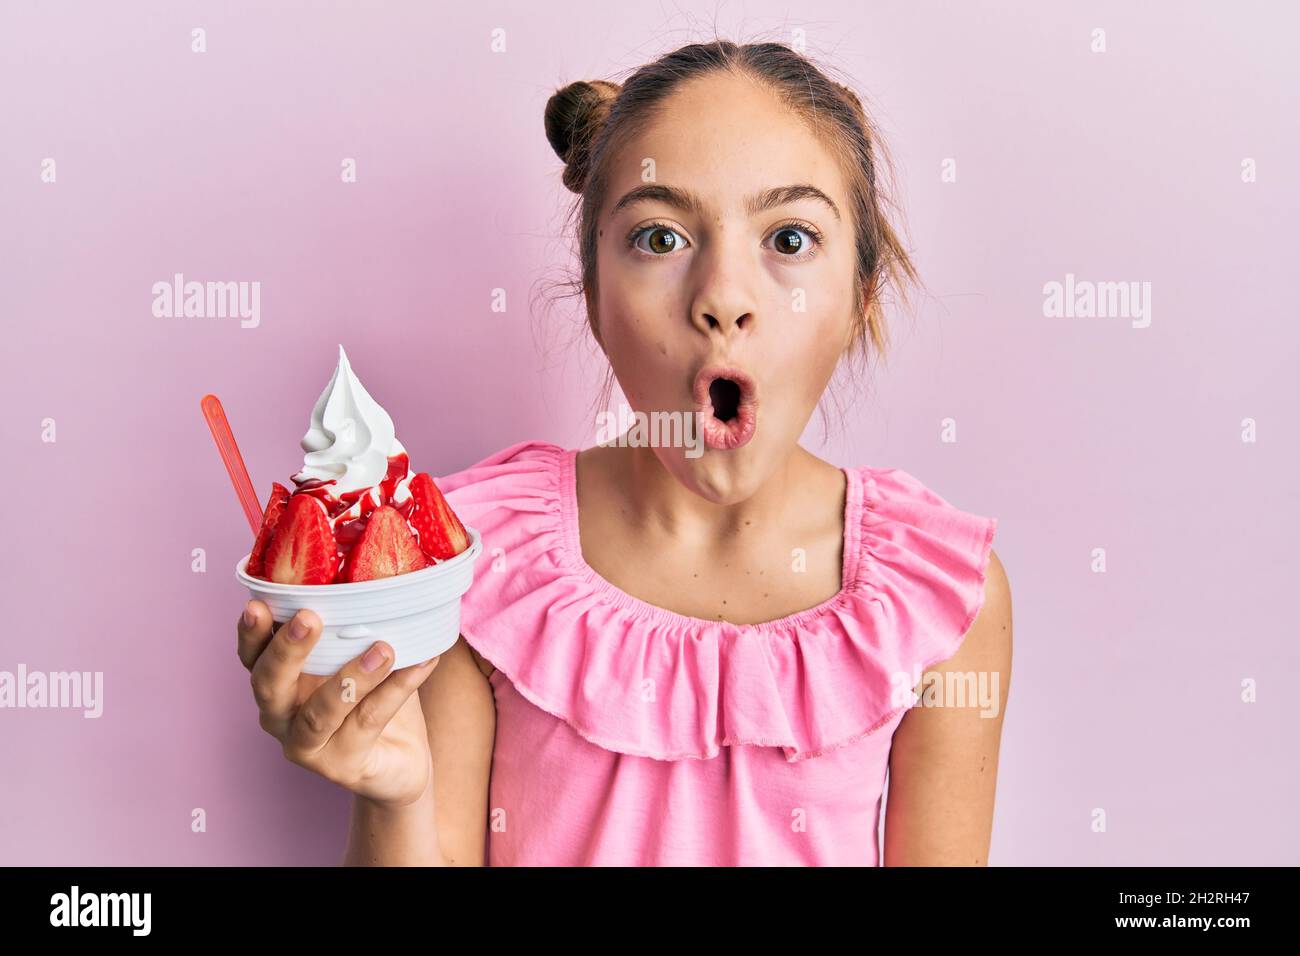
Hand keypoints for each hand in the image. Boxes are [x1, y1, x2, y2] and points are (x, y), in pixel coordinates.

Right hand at [236, 600, 440, 808]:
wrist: (399, 763)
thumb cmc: (372, 698)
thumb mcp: (358, 656)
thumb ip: (356, 626)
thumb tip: (382, 573)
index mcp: (278, 682)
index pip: (252, 656)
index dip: (251, 633)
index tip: (257, 604)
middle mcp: (281, 716)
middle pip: (268, 685)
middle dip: (285, 652)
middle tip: (308, 619)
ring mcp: (307, 746)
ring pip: (319, 714)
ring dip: (349, 678)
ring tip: (382, 649)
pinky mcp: (343, 766)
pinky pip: (369, 723)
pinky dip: (397, 690)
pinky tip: (422, 664)